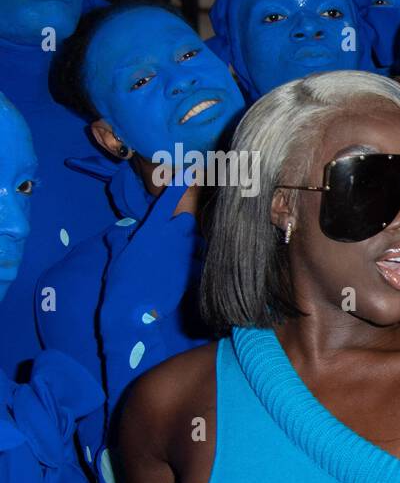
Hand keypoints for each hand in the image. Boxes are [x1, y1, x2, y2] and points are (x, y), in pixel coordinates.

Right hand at [101, 181, 199, 327]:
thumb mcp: (116, 255)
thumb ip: (119, 238)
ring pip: (195, 241)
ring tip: (177, 255)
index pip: (168, 201)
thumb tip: (121, 231)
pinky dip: (195, 265)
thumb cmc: (120, 280)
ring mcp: (185, 254)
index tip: (189, 173)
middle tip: (173, 234)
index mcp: (151, 230)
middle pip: (188, 221)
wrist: (133, 310)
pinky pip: (199, 262)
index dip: (178, 185)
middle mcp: (172, 238)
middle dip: (182, 225)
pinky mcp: (194, 272)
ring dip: (190, 245)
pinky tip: (189, 272)